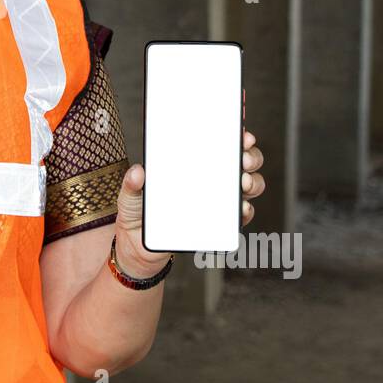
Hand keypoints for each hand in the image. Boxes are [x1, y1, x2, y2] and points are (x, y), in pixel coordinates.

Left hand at [112, 116, 265, 275]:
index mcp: (190, 166)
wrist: (139, 249)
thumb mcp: (130, 197)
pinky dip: (246, 211)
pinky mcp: (219, 224)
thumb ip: (132, 185)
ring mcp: (217, 201)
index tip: (240, 132)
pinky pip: (241, 216)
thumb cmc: (137, 215)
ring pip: (248, 185)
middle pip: (241, 162)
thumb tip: (138, 172)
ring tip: (242, 183)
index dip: (233, 136)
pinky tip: (241, 208)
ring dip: (252, 182)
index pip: (216, 145)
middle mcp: (209, 179)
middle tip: (243, 158)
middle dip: (249, 156)